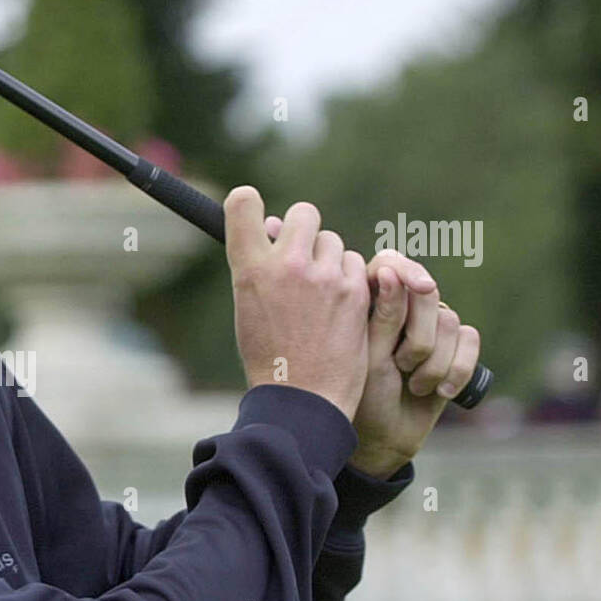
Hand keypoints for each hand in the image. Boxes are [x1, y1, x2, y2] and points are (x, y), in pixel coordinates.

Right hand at [225, 186, 369, 420]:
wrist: (302, 399)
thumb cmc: (269, 357)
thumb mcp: (248, 307)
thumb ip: (259, 266)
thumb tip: (273, 226)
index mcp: (248, 268)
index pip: (244, 201)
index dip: (250, 204)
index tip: (256, 216)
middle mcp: (285, 264)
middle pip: (303, 214)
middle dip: (303, 233)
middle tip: (300, 261)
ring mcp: (324, 276)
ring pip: (333, 242)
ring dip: (329, 261)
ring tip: (319, 298)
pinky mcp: (355, 290)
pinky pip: (356, 265)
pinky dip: (351, 281)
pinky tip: (339, 309)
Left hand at [268, 243, 479, 477]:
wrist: (383, 439)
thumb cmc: (363, 395)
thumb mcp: (368, 356)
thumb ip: (382, 315)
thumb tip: (390, 271)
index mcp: (371, 303)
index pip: (391, 264)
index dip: (408, 271)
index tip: (422, 287)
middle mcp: (402, 309)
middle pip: (428, 294)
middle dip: (419, 337)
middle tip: (401, 365)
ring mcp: (430, 327)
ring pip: (450, 320)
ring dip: (433, 363)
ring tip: (412, 385)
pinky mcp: (455, 346)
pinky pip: (470, 339)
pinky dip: (457, 369)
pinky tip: (440, 392)